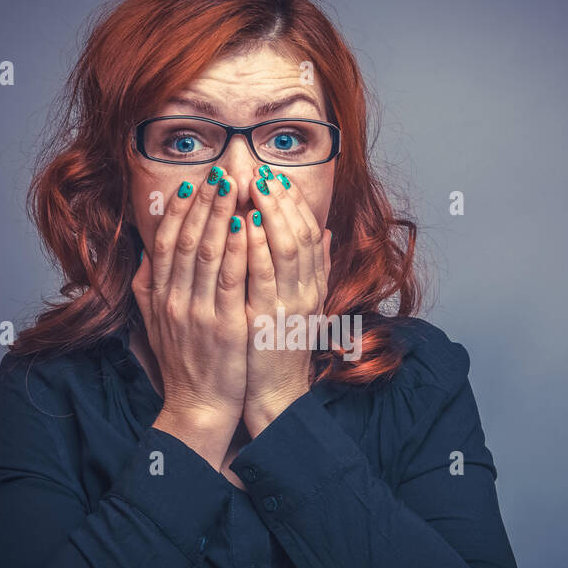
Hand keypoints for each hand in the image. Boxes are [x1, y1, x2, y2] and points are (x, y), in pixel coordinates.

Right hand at [132, 167, 247, 469]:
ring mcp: (198, 313)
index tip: (193, 183)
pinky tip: (247, 226)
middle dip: (204, 202)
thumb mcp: (155, 322)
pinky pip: (231, 281)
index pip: (167, 241)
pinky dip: (238, 250)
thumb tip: (145, 252)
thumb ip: (147, 286)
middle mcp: (175, 299)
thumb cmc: (183, 362)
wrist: (197, 407)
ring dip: (222, 216)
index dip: (179, 209)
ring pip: (208, 253)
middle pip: (188, 239)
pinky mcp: (224, 327)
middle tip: (219, 172)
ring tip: (235, 187)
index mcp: (160, 295)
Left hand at [243, 167, 332, 437]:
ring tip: (254, 187)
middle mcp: (307, 292)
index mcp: (314, 286)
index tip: (277, 179)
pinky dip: (255, 247)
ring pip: (287, 248)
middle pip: (302, 233)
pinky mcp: (267, 320)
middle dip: (282, 201)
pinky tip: (242, 225)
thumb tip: (325, 231)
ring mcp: (289, 306)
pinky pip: (263, 276)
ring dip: (270, 214)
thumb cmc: (279, 347)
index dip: (295, 204)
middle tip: (263, 173)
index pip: (311, 233)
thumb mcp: (303, 304)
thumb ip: (315, 269)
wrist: (273, 393)